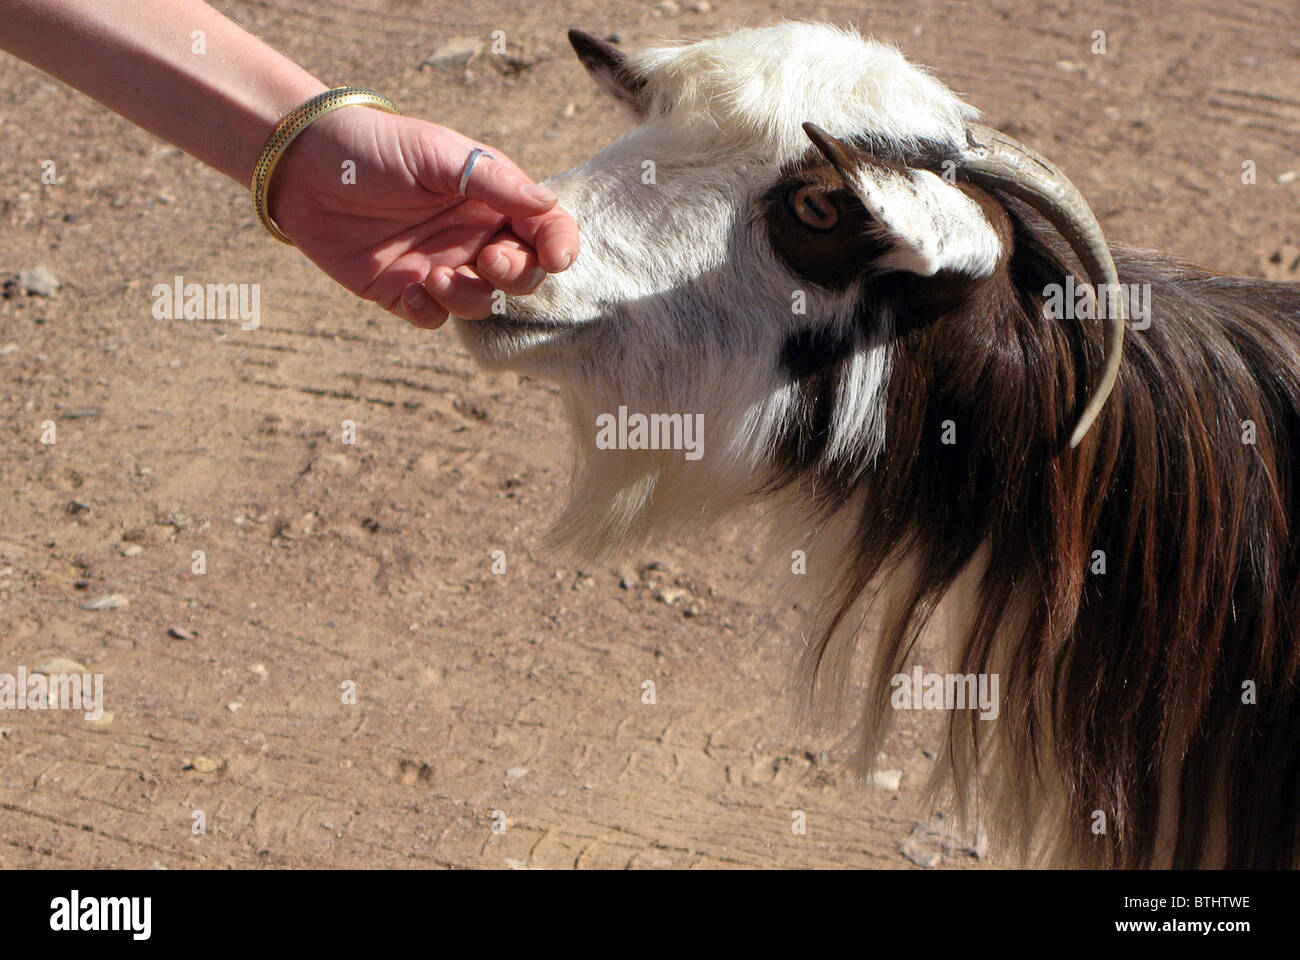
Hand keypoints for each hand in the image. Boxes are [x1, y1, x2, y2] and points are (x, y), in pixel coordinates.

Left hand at [267, 104, 578, 328]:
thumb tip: (547, 205)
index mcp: (490, 198)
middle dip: (517, 274)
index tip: (556, 256)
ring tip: (437, 275)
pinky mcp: (403, 292)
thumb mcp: (436, 153)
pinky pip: (434, 318)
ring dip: (471, 296)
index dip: (559, 245)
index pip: (544, 228)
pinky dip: (431, 312)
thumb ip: (492, 181)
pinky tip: (410, 289)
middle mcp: (471, 236)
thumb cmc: (373, 146)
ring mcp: (440, 266)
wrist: (301, 166)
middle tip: (488, 261)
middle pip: (523, 273)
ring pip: (482, 302)